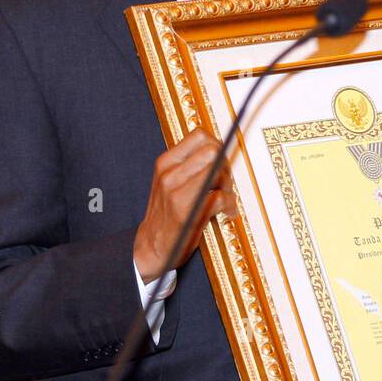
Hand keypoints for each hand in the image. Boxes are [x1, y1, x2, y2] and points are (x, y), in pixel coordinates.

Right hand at [133, 128, 235, 281]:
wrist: (151, 246)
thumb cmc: (166, 212)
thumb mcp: (169, 182)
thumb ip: (189, 165)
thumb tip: (219, 150)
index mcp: (166, 162)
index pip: (200, 135)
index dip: (217, 146)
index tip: (219, 162)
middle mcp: (169, 174)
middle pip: (213, 150)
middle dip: (225, 165)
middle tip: (225, 182)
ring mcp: (177, 192)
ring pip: (218, 170)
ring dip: (228, 185)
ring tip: (226, 198)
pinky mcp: (188, 212)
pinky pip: (221, 197)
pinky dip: (230, 205)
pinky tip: (227, 212)